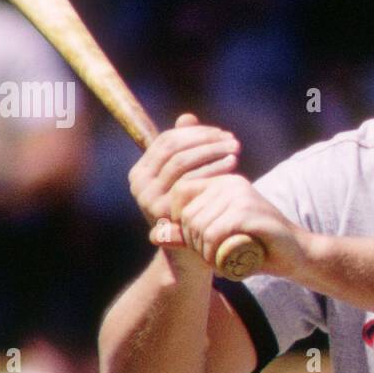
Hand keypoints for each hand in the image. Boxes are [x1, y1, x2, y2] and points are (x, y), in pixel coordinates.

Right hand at [128, 112, 240, 227]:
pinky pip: (190, 180)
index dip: (197, 133)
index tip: (222, 132)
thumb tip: (187, 117)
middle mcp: (138, 184)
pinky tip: (233, 166)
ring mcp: (147, 198)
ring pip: (182, 161)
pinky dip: (212, 169)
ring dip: (212, 151)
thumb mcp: (190, 178)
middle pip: (175, 148)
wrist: (192, 254)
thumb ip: (187, 149)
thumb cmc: (196, 210)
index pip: (168, 140)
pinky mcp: (162, 210)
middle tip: (232, 140)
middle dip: (206, 140)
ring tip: (235, 149)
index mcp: (140, 172)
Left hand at [155, 171, 307, 279]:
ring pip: (199, 225)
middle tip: (213, 257)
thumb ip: (187, 236)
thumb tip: (154, 236)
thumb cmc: (256, 248)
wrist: (298, 254)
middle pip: (188, 214)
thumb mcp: (216, 240)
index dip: (181, 222)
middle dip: (193, 243)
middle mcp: (230, 182)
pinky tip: (226, 261)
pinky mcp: (248, 211)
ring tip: (222, 260)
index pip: (181, 194)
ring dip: (205, 251)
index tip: (199, 242)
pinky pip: (214, 233)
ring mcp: (241, 195)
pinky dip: (214, 253)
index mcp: (222, 181)